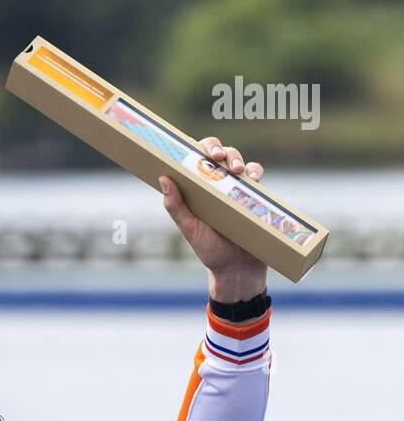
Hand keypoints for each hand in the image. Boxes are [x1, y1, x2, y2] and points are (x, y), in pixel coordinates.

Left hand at [158, 136, 268, 302]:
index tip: (194, 150)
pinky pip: (257, 176)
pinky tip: (252, 178)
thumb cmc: (211, 252)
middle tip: (217, 158)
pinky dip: (255, 172)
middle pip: (218, 155)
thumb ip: (176, 207)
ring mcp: (238, 190)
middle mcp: (218, 186)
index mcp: (198, 190)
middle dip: (218, 149)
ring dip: (236, 158)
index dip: (194, 148)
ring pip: (238, 162)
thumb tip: (163, 178)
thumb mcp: (190, 230)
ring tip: (235, 170)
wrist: (238, 272)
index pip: (195, 161)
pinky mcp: (255, 197)